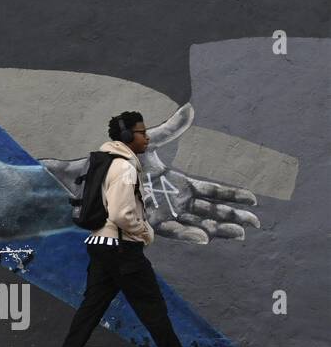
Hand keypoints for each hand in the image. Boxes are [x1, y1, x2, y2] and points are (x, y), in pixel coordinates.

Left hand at [41, 104, 260, 243]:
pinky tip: (205, 238)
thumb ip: (171, 129)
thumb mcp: (148, 141)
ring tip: (241, 233)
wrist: (91, 171)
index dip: (231, 195)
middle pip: (210, 210)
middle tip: (256, 223)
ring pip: (197, 223)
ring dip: (218, 229)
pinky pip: (171, 230)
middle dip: (233, 216)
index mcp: (177, 182)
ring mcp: (162, 212)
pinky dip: (187, 233)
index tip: (254, 200)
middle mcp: (173, 199)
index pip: (210, 190)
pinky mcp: (147, 221)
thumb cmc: (118, 156)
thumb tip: (190, 108)